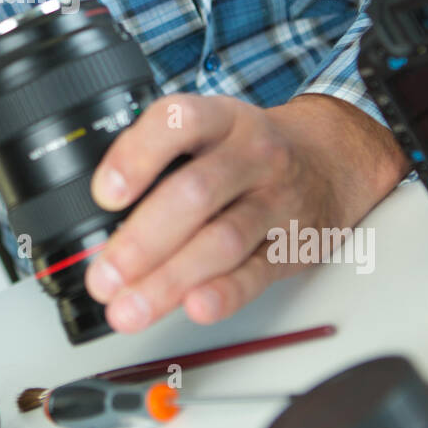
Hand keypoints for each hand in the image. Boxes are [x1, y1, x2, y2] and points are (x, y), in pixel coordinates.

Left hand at [83, 92, 408, 330]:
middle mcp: (252, 154)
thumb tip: (96, 217)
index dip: (137, 155)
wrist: (330, 162)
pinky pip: (258, 272)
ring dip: (169, 279)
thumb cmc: (247, 151)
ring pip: (222, 240)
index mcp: (221, 119)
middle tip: (104, 276)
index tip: (104, 194)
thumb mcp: (210, 131)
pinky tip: (195, 307)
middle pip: (195, 193)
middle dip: (142, 240)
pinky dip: (225, 293)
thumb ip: (161, 161)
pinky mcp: (293, 245)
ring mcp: (277, 200)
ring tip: (129, 309)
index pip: (179, 121)